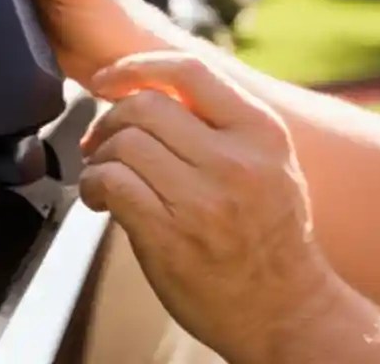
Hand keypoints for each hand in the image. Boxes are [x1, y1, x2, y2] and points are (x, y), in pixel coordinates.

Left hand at [80, 52, 346, 363]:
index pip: (189, 70)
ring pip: (123, 144)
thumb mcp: (267, 163)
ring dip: (98, 157)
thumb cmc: (267, 234)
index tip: (106, 80)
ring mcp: (204, 200)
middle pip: (144, 106)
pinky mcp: (171, 235)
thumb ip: (218, 123)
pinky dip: (92, 185)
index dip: (136, 67)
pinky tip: (98, 198)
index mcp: (262, 132)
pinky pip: (111, 184)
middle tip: (100, 142)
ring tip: (104, 176)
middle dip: (109, 120)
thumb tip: (141, 88)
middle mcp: (237, 160)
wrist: (287, 312)